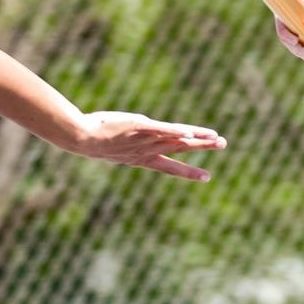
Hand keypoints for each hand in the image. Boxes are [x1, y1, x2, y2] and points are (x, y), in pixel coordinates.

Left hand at [72, 112, 225, 180]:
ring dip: (198, 139)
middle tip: (222, 145)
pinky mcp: (140, 126)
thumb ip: (129, 144)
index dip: (189, 173)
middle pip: (181, 149)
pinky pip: (162, 130)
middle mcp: (148, 150)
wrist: (81, 138)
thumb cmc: (95, 140)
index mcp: (142, 158)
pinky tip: (190, 132)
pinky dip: (176, 132)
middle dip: (202, 148)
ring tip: (217, 138)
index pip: (171, 166)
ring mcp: (145, 139)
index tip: (207, 177)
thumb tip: (133, 140)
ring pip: (177, 140)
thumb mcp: (116, 145)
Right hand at [276, 0, 303, 63]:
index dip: (281, 20)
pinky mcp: (303, 38)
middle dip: (291, 43)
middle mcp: (301, 15)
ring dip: (301, 52)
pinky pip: (298, 49)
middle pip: (283, 27)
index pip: (286, 5)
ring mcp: (301, 27)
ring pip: (289, 41)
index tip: (293, 38)